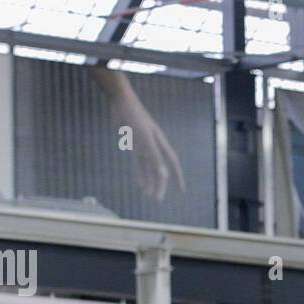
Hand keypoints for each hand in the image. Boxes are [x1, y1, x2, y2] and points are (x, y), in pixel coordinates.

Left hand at [91, 67, 184, 201]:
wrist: (122, 103)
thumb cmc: (135, 119)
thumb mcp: (144, 140)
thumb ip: (154, 157)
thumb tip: (163, 175)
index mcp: (160, 144)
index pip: (172, 164)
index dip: (177, 178)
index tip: (181, 191)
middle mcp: (154, 147)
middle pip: (160, 170)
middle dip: (160, 185)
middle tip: (157, 200)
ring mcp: (144, 146)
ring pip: (149, 169)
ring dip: (149, 182)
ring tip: (149, 196)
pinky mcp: (134, 145)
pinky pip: (139, 164)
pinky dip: (140, 174)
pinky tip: (140, 184)